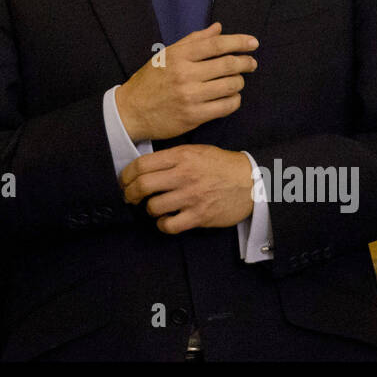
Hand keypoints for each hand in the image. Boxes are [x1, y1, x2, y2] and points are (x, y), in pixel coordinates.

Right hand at [115, 23, 256, 141]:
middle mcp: (185, 74)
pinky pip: (226, 107)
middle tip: (251, 63)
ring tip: (237, 81)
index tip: (253, 43)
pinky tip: (230, 97)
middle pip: (228, 65)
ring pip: (230, 86)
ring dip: (239, 82)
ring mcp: (190, 96)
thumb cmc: (151, 80)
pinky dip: (234, 100)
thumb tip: (218, 28)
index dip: (239, 42)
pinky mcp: (194, 116)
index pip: (216, 45)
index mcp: (179, 56)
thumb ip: (194, 40)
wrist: (132, 110)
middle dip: (246, 63)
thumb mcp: (167, 55)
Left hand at [119, 144, 254, 232]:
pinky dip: (163, 224)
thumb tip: (144, 167)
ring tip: (154, 207)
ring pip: (153, 206)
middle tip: (130, 198)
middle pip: (143, 185)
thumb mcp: (196, 151)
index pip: (142, 165)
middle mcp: (184, 175)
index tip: (124, 181)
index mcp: (181, 156)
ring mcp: (191, 196)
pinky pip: (170, 225)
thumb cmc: (221, 165)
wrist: (252, 181)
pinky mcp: (199, 215)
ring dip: (149, 209)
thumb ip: (172, 157)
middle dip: (130, 194)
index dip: (126, 175)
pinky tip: (166, 220)